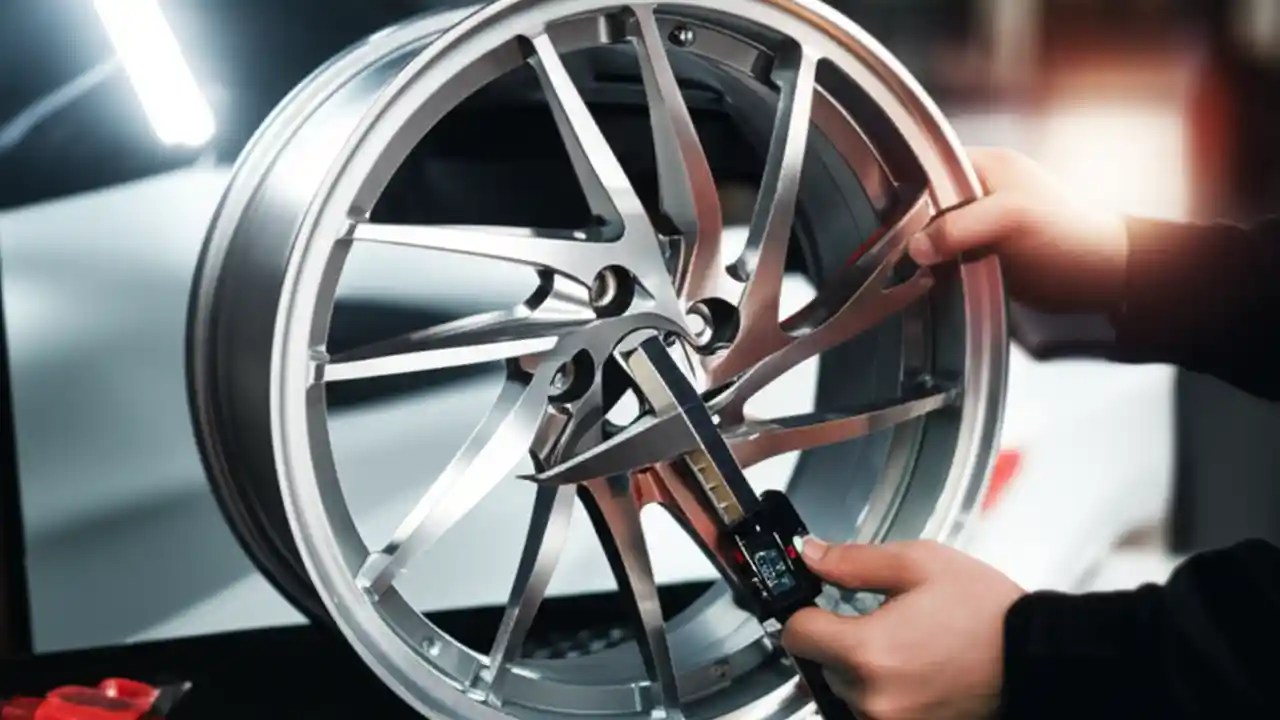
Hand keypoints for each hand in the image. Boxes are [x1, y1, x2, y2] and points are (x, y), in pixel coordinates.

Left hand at [782, 539, 1024, 719]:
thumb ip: (854, 561)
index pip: (796, 634)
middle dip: (840, 639)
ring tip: (905, 646)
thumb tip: (812, 555)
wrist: (1036, 657)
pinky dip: (883, 690)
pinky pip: (871, 710)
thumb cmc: (987, 613)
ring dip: (861, 668)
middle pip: (820, 663)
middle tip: (881, 620)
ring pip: (845, 689)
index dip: (808, 612)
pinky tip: (912, 669)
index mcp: (868, 652)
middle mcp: (873, 698)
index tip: (824, 605)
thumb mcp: (919, 564)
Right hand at [909, 147, 1128, 312]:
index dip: (912, 190)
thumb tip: (917, 245)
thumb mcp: (1010, 219)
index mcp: (987, 165)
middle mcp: (982, 189)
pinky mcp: (985, 250)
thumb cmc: (1068, 236)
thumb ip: (959, 226)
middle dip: (917, 226)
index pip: (931, 165)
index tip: (897, 219)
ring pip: (936, 232)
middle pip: (928, 202)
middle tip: (910, 248)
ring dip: (930, 251)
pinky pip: (950, 255)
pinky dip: (943, 266)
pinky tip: (939, 276)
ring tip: (924, 265)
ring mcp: (983, 221)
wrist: (1102, 277)